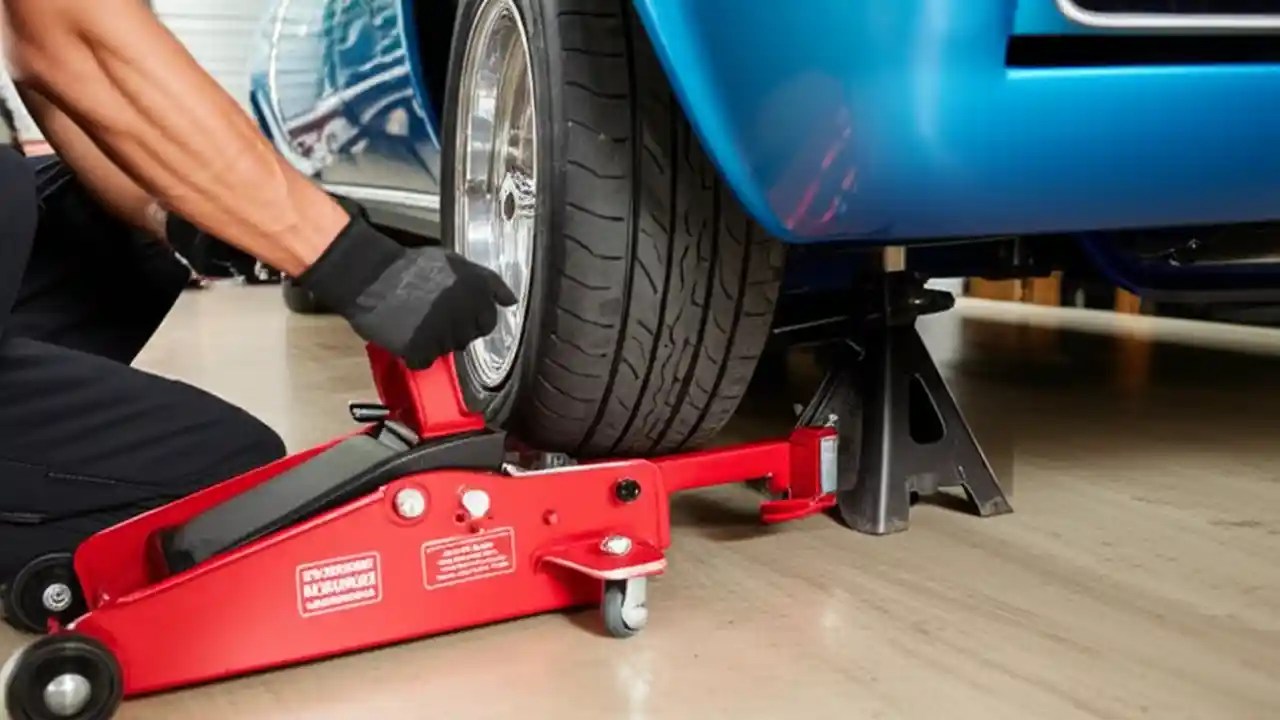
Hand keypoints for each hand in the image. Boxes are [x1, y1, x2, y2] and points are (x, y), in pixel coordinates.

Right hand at [298, 200, 516, 368]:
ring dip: (435, 341)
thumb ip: (486, 282)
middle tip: (434, 317)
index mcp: (476, 290)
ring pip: (449, 350)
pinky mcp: (421, 348)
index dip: (474, 318)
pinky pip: (426, 361)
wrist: (370, 276)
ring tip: (417, 321)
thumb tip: (511, 300)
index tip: (459, 315)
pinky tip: (407, 334)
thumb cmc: (410, 266)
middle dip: (456, 330)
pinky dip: (417, 353)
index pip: (489, 319)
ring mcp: (444, 332)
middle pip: (470, 337)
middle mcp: (465, 312)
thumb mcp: (455, 262)